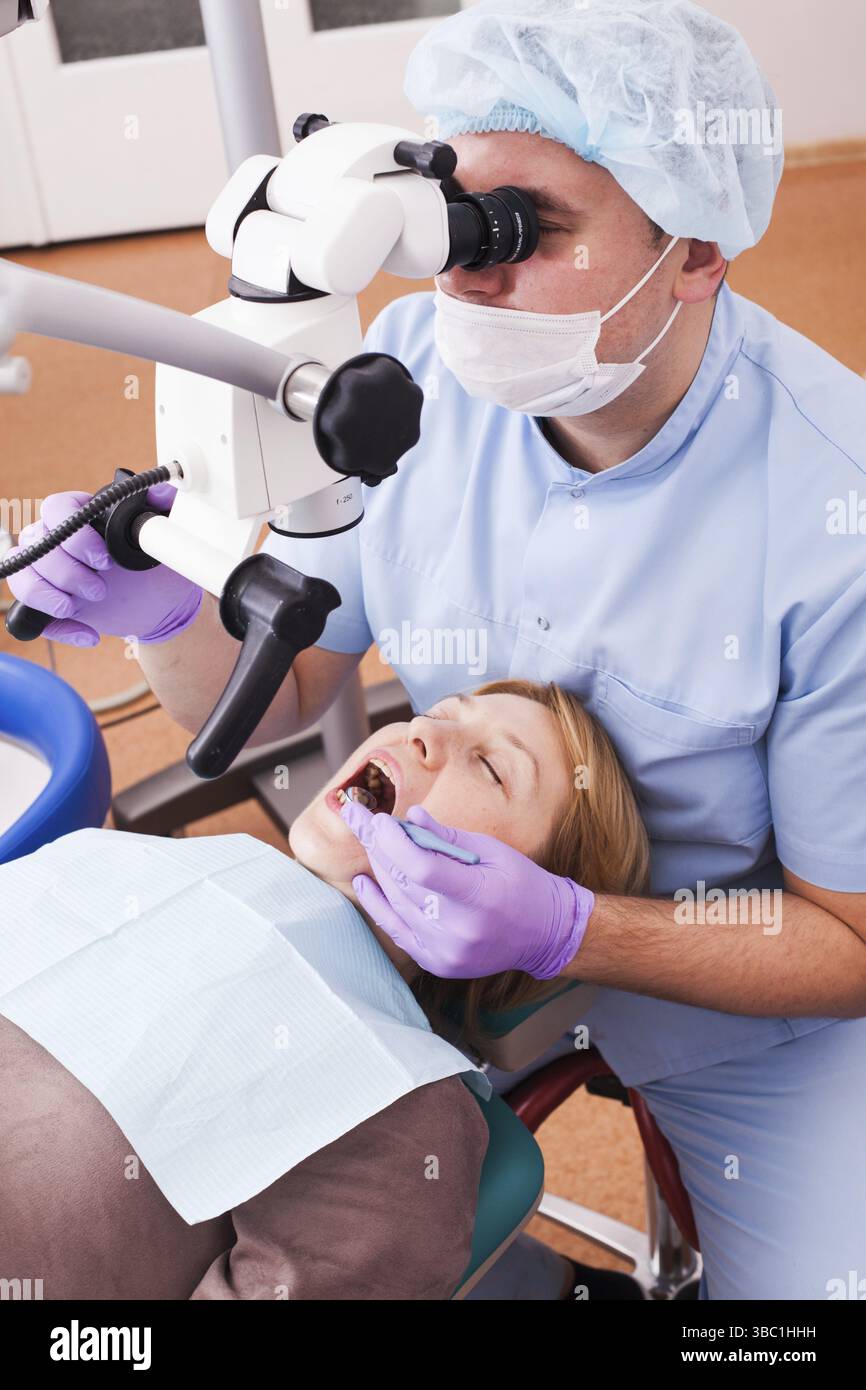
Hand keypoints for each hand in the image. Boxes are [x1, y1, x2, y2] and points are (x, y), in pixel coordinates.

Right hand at [4, 485, 201, 646]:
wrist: (162, 605)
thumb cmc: (159, 566)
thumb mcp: (165, 538)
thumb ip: (165, 509)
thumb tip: (158, 492)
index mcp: (81, 514)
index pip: (55, 508)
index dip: (74, 536)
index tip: (104, 560)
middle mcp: (56, 539)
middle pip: (35, 545)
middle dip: (66, 573)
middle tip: (100, 589)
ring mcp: (48, 571)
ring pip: (21, 576)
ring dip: (46, 596)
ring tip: (75, 607)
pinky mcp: (49, 602)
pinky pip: (29, 614)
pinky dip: (57, 628)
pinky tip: (88, 634)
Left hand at [339, 799, 594, 978]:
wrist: (545, 933)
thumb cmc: (521, 883)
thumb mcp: (492, 850)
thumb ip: (447, 837)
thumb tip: (410, 817)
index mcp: (480, 896)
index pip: (422, 868)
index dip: (394, 843)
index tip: (378, 821)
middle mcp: (460, 929)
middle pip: (404, 884)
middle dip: (380, 849)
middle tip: (363, 822)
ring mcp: (447, 951)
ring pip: (397, 904)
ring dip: (380, 871)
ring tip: (372, 845)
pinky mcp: (438, 963)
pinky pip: (398, 931)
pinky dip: (378, 906)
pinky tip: (365, 883)